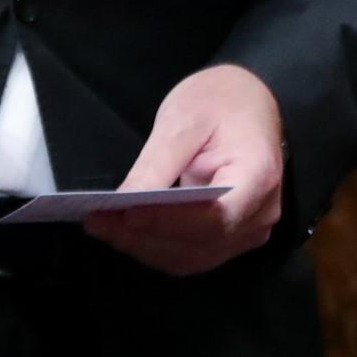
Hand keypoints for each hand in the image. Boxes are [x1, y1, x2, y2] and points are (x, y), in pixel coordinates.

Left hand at [83, 63, 283, 275]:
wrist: (249, 100)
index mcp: (258, 177)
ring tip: (101, 224)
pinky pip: (190, 253)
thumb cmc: (221, 100)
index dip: (170, 222)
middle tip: (97, 219)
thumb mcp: (185, 119)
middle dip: (144, 236)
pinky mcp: (230, 236)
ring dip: (143, 245)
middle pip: (200, 243)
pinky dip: (154, 245)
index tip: (127, 214)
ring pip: (191, 256)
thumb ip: (157, 165)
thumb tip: (125, 201)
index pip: (215, 217)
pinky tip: (122, 230)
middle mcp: (259, 214)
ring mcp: (247, 230)